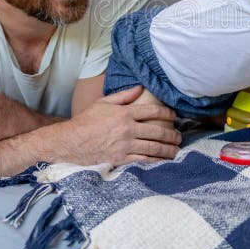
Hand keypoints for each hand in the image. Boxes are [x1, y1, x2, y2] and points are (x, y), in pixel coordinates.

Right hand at [56, 86, 181, 165]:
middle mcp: (127, 129)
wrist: (70, 141)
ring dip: (168, 148)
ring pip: (153, 147)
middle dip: (172, 134)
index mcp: (124, 113)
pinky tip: (163, 160)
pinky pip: (142, 159)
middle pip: (157, 130)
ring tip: (176, 149)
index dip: (167, 113)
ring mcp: (125, 144)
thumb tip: (139, 88)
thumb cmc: (86, 120)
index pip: (152, 111)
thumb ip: (123, 95)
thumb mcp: (103, 102)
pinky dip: (155, 160)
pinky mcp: (121, 158)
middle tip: (179, 136)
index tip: (174, 115)